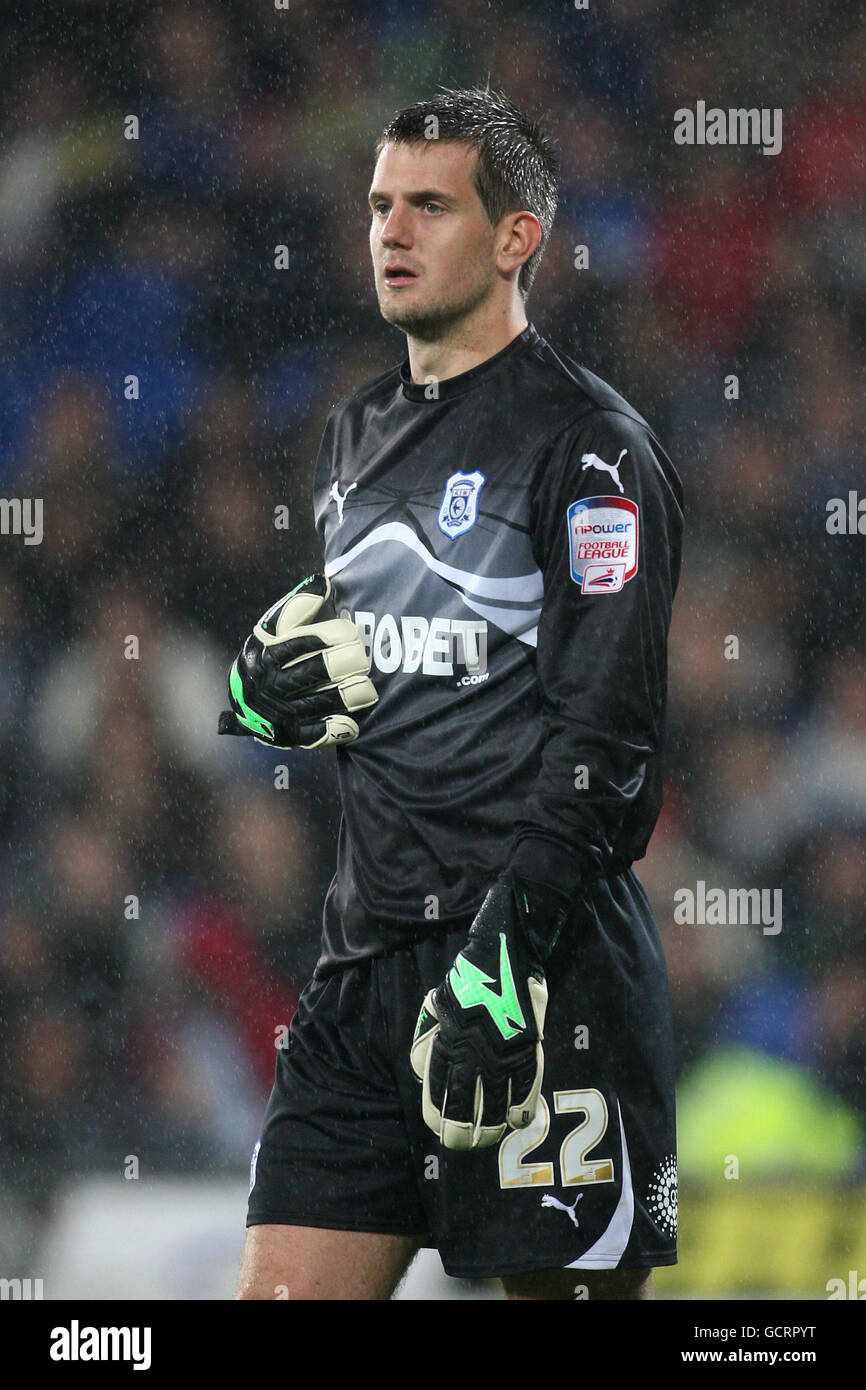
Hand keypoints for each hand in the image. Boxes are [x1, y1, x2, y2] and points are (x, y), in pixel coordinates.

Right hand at [218, 574, 376, 749]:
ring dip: (348, 696)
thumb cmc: (268, 655)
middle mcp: (270, 683)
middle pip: (315, 672)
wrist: (243, 701)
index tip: (350, 632)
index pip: (302, 642)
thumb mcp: (273, 629)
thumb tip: (322, 581)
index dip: (331, 636)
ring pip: (319, 703)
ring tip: (368, 688)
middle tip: (363, 659)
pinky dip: (335, 728)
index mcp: (267, 653)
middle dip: (346, 663)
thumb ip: (297, 606)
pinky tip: (353, 722)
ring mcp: (279, 711)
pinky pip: (315, 734)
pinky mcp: (289, 734)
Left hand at [410, 871, 570, 1150]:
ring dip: (491, 1128)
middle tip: (463, 1146)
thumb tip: (424, 1069)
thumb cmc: (466, 977)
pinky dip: (520, 1109)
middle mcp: (472, 1054)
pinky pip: (525, 1088)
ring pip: (495, 1106)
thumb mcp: (436, 1005)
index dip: (438, 1119)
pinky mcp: (527, 1047)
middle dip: (462, 1134)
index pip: (438, 1094)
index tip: (441, 1132)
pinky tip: (517, 1120)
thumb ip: (430, 1038)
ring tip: (490, 1139)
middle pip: (465, 1109)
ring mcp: (502, 1053)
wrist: (502, 949)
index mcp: (447, 1043)